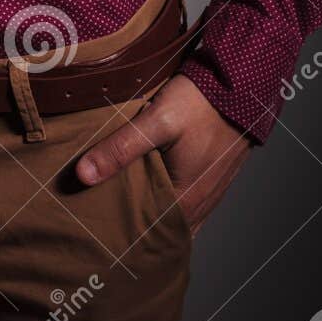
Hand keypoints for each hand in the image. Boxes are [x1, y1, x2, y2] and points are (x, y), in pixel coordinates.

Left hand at [74, 72, 252, 235]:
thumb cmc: (200, 103)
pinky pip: (185, 203)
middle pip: (159, 227)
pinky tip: (148, 190)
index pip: (146, 236)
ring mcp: (208, 194)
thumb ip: (120, 149)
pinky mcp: (211, 179)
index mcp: (185, 202)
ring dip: (149, 214)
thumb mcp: (155, 122)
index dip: (119, 234)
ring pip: (172, 216)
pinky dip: (166, 203)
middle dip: (131, 225)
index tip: (93, 231)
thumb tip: (82, 176)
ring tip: (116, 207)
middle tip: (98, 220)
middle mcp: (199, 206)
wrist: (239, 84)